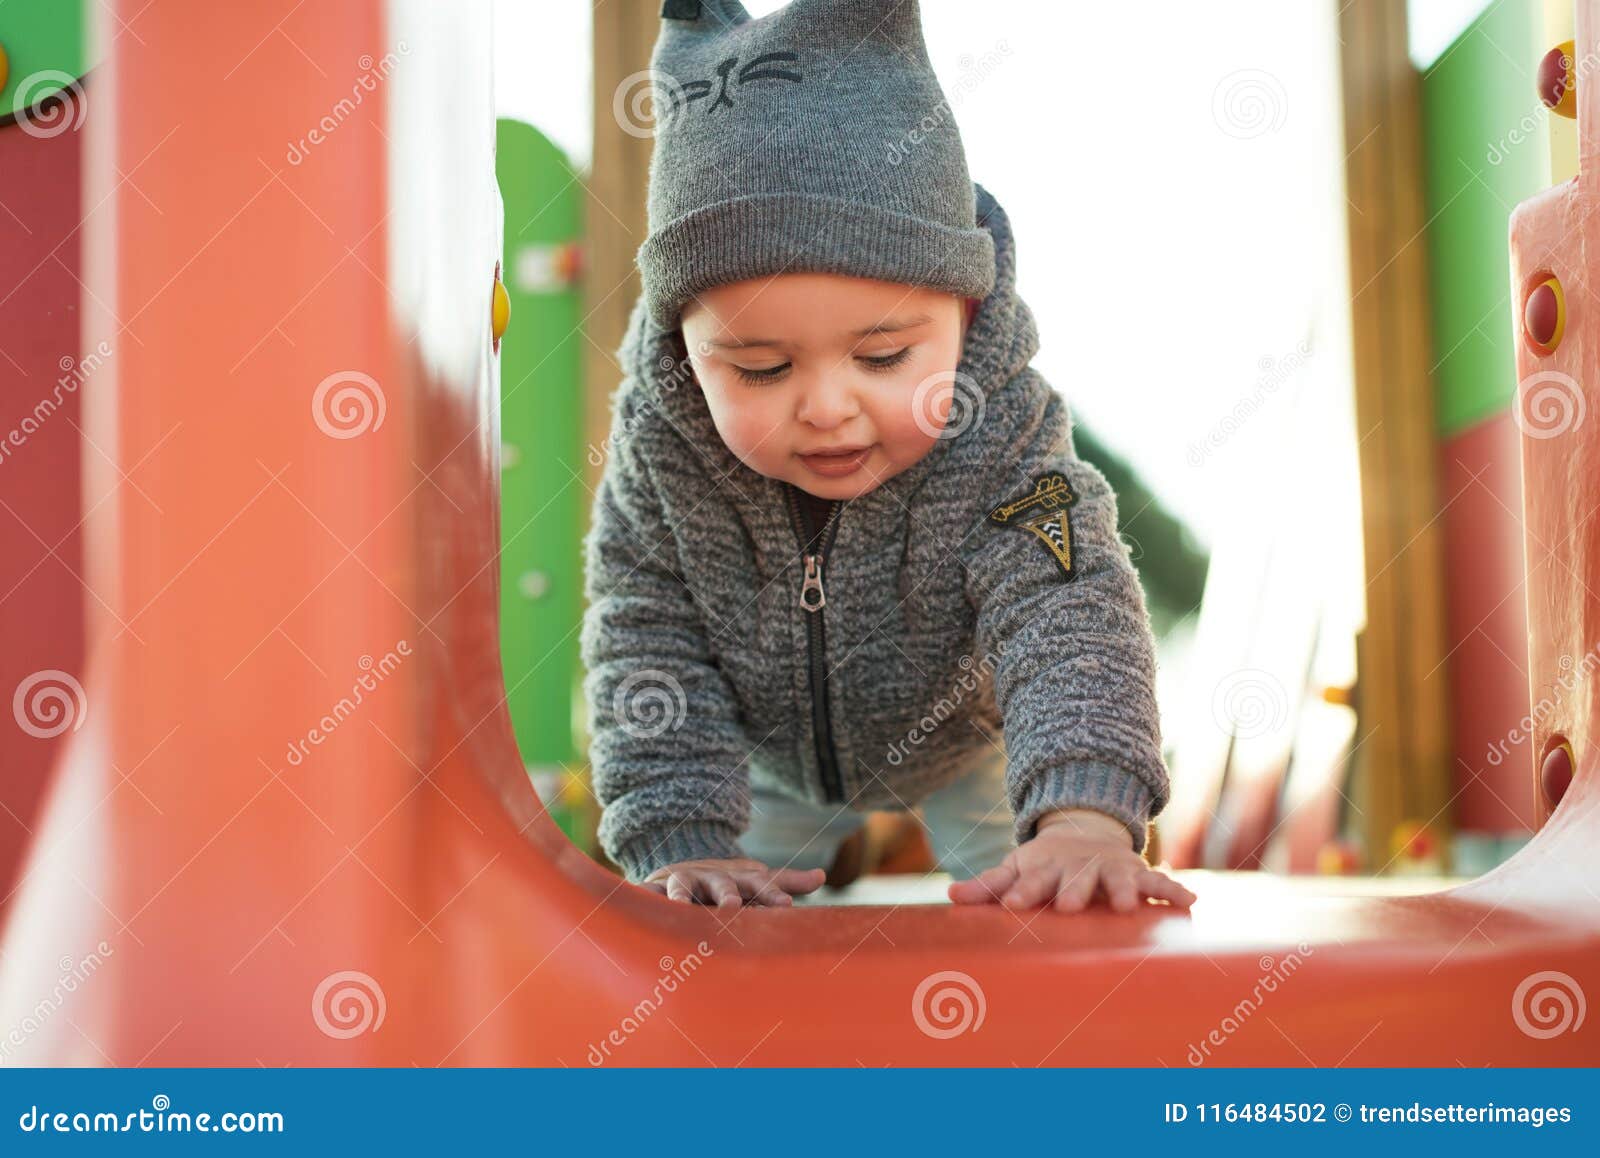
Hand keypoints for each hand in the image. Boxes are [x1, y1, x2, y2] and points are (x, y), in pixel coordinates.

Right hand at [640, 857, 826, 907]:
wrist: (679, 870)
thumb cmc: (724, 884)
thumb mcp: (752, 882)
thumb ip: (785, 882)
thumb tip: (821, 875)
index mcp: (739, 878)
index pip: (759, 884)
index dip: (772, 894)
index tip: (786, 906)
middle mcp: (711, 878)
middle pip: (721, 883)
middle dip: (727, 893)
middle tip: (732, 906)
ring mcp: (683, 881)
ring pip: (682, 886)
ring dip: (682, 895)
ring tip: (680, 907)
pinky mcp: (655, 889)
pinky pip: (648, 896)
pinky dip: (644, 901)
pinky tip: (642, 909)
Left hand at [947, 808, 1195, 911]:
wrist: (1085, 832)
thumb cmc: (1045, 864)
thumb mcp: (1015, 868)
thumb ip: (988, 886)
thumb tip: (950, 897)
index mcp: (1045, 868)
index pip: (1030, 881)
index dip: (1021, 892)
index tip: (1012, 906)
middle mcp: (1079, 867)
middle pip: (1076, 880)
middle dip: (1073, 892)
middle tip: (1069, 907)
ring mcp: (1110, 869)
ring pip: (1118, 880)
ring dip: (1122, 891)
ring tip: (1125, 906)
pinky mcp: (1137, 873)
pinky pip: (1158, 882)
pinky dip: (1173, 891)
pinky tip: (1190, 902)